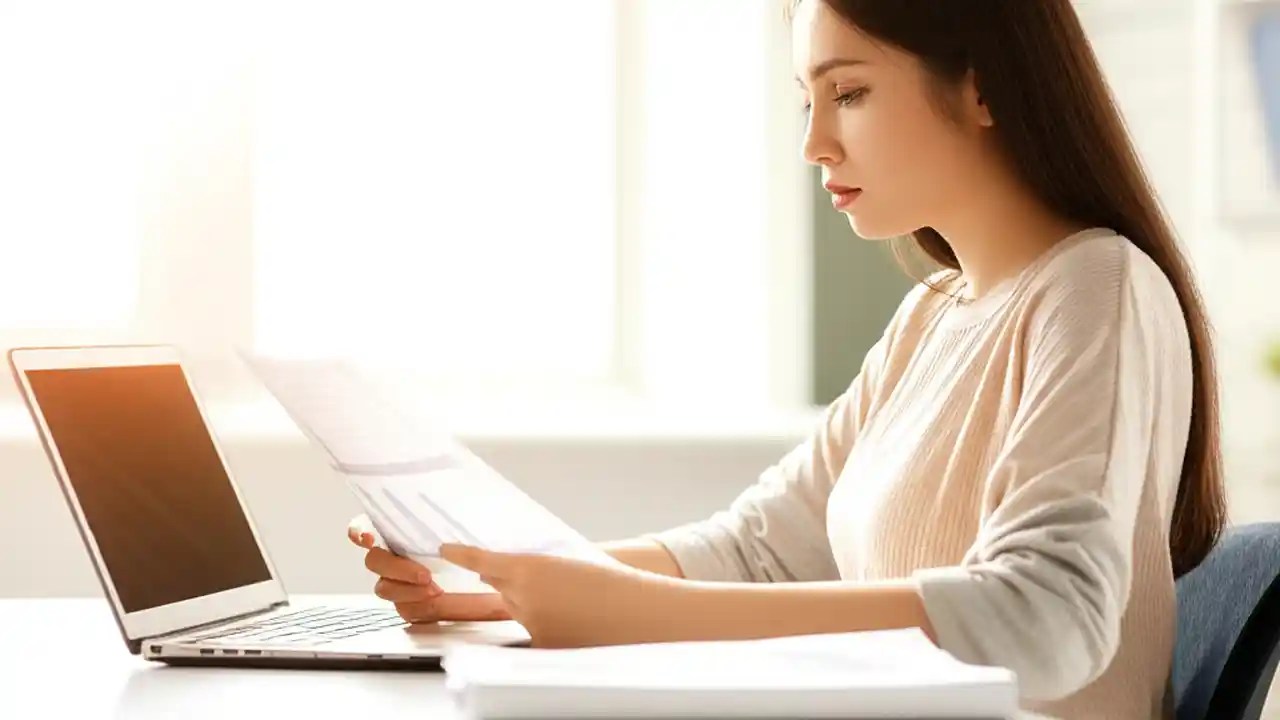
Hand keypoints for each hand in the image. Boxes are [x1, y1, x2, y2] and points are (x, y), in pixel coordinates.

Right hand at [346, 515, 511, 623]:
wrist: (514, 589)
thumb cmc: (493, 555)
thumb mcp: (483, 539)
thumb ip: (464, 538)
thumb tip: (454, 534)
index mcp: (407, 532)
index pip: (370, 526)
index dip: (361, 531)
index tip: (367, 538)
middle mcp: (401, 557)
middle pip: (375, 560)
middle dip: (396, 568)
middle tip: (424, 574)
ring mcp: (405, 584)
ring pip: (385, 588)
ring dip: (407, 590)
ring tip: (434, 591)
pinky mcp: (416, 607)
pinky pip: (403, 610)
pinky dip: (416, 607)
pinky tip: (432, 603)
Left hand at [440, 543, 678, 647]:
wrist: (639, 613)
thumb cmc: (612, 582)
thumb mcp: (569, 561)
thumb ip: (534, 565)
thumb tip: (507, 571)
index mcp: (529, 568)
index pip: (483, 561)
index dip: (461, 555)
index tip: (447, 549)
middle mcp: (523, 598)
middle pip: (499, 584)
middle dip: (507, 578)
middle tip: (534, 574)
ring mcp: (531, 624)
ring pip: (517, 608)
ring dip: (531, 601)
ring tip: (571, 597)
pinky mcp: (542, 645)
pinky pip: (532, 630)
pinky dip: (546, 622)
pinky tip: (575, 617)